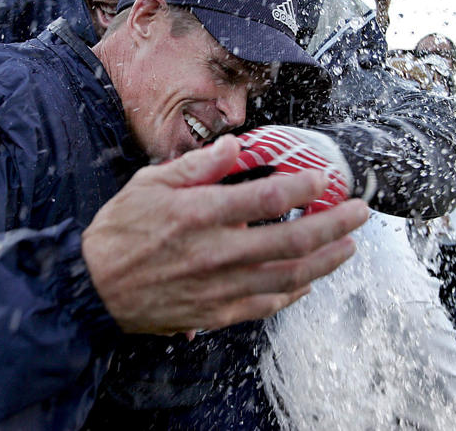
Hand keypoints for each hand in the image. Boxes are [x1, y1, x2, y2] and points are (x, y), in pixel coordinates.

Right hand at [82, 135, 367, 333]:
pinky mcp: (216, 312)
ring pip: (288, 275)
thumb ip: (197, 165)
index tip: (324, 176)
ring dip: (326, 260)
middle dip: (334, 223)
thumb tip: (235, 144)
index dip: (304, 186)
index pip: (267, 197)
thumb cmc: (121, 230)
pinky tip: (309, 281)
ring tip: (349, 246)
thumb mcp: (151, 183)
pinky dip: (294, 293)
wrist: (96, 286)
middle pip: (291, 239)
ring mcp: (220, 286)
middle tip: (359, 211)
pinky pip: (266, 305)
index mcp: (200, 214)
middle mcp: (217, 252)